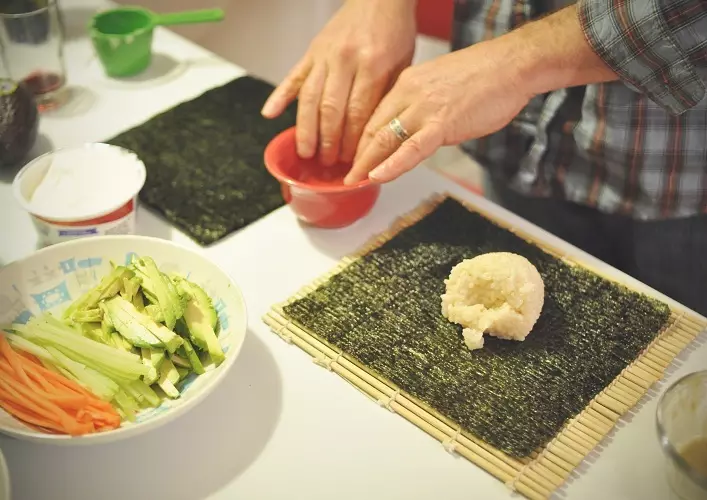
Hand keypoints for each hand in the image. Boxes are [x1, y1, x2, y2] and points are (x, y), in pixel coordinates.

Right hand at [261, 0, 415, 165]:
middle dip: (328, 141)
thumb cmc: (394, 31)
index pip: (358, 113)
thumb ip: (384, 97)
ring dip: (305, 129)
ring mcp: (324, 55)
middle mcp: (345, 60)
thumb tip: (371, 133)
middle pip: (331, 110)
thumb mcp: (401, 66)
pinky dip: (279, 96)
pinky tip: (269, 114)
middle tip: (327, 161)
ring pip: (309, 98)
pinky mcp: (311, 50)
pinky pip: (293, 76)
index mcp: (372, 65)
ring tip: (305, 151)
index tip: (352, 160)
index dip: (352, 141)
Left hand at [345, 38, 531, 184]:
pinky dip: (391, 165)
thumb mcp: (440, 89)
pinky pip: (410, 148)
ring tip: (354, 180)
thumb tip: (414, 134)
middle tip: (347, 173)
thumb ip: (422, 110)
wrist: (511, 66)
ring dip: (367, 163)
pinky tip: (377, 177)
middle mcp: (409, 93)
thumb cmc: (484, 78)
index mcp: (407, 83)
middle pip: (373, 128)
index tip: (353, 156)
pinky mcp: (441, 123)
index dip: (361, 140)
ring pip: (385, 138)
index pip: (375, 115)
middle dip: (357, 154)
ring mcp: (424, 108)